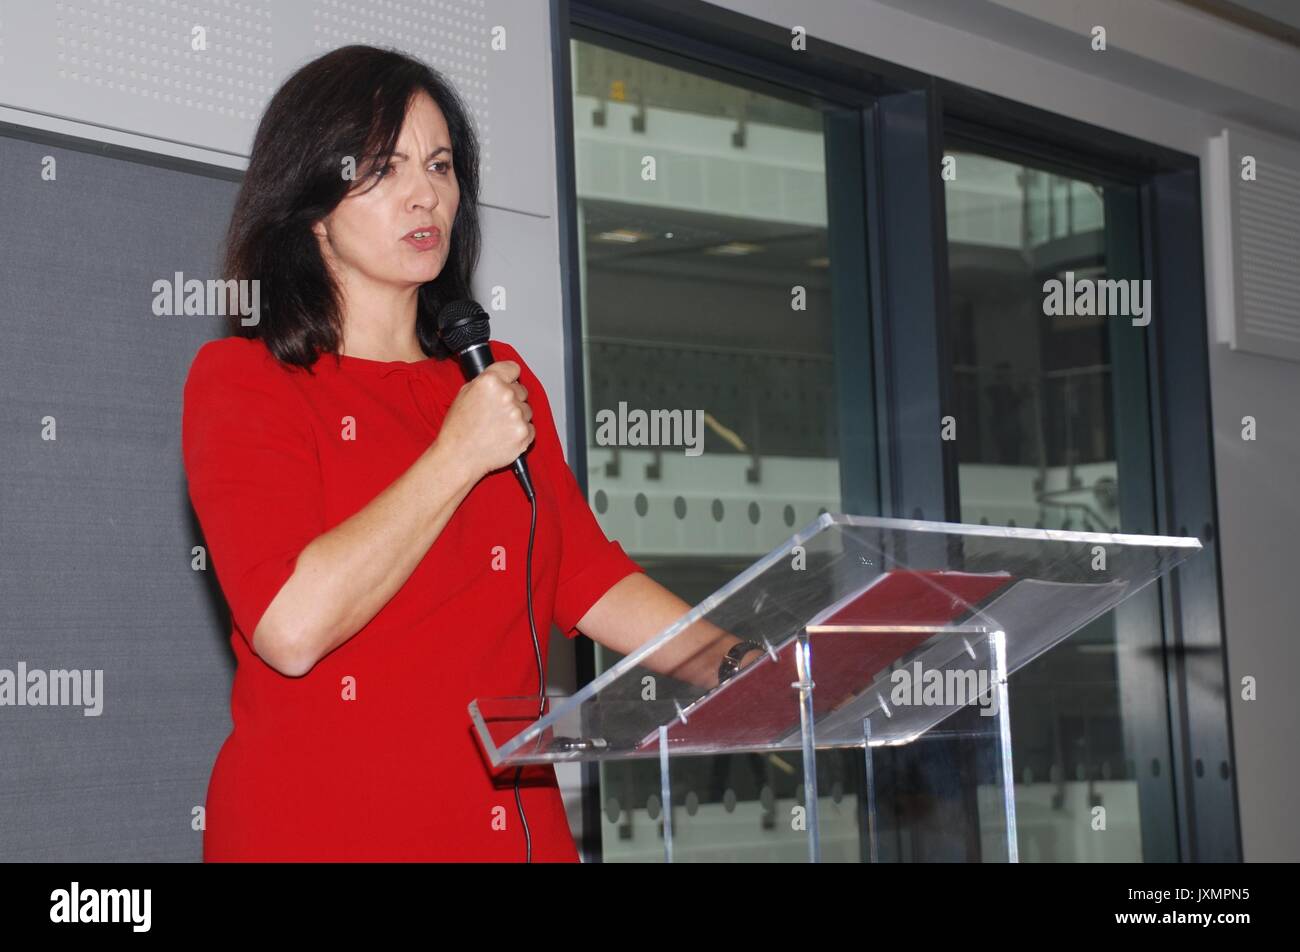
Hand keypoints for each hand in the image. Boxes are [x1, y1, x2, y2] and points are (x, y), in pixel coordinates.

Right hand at [438, 360, 534, 481]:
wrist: (459, 457)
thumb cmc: (459, 429)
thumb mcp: (464, 394)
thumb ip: (485, 382)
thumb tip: (500, 377)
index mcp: (490, 381)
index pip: (513, 368)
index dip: (510, 376)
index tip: (508, 381)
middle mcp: (506, 395)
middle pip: (522, 390)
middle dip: (512, 399)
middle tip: (496, 412)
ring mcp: (517, 415)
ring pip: (527, 410)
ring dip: (517, 417)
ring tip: (497, 427)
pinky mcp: (524, 433)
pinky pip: (530, 428)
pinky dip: (521, 433)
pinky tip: (504, 436)